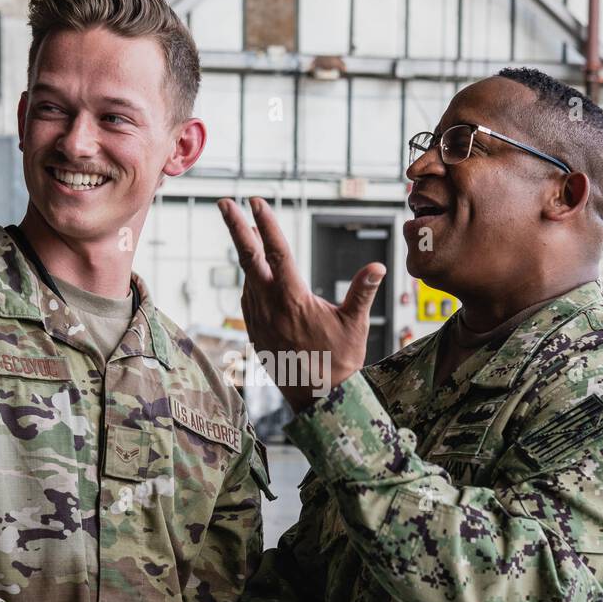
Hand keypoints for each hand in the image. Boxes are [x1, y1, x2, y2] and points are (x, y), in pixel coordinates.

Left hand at [218, 197, 384, 411]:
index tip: (256, 201)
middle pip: (248, 259)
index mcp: (293, 298)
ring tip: (246, 232)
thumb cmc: (339, 362)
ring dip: (245, 253)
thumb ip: (362, 292)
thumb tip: (378, 267)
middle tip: (224, 203)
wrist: (318, 400)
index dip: (266, 224)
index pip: (276, 252)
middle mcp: (270, 306)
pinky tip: (253, 273)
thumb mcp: (355, 325)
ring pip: (247, 278)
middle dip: (236, 228)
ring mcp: (259, 320)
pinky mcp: (255, 333)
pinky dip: (248, 280)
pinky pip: (247, 299)